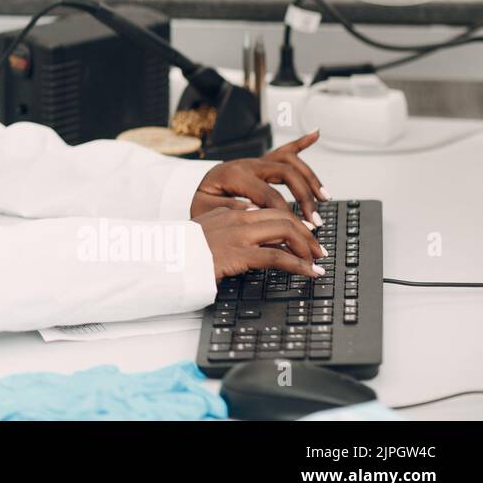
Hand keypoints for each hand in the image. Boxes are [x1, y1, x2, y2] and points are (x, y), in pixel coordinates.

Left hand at [188, 131, 326, 225]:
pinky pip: (283, 150)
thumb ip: (233, 210)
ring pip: (289, 161)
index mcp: (232, 175)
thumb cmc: (201, 204)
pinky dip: (301, 143)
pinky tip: (316, 134)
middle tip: (316, 220)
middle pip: (286, 173)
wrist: (195, 193)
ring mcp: (255, 162)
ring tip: (325, 197)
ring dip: (310, 178)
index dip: (288, 214)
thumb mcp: (208, 210)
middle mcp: (246, 163)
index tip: (301, 230)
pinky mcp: (260, 163)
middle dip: (305, 196)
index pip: (269, 195)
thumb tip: (260, 212)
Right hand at [194, 207, 326, 280]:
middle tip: (318, 250)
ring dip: (307, 247)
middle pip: (284, 218)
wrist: (164, 258)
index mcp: (231, 212)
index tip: (306, 235)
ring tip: (317, 261)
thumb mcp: (208, 231)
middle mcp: (238, 218)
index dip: (294, 222)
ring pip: (286, 231)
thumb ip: (230, 227)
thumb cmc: (183, 249)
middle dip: (307, 234)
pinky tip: (310, 272)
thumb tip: (253, 229)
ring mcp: (239, 235)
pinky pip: (277, 257)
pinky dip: (299, 265)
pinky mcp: (238, 254)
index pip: (272, 210)